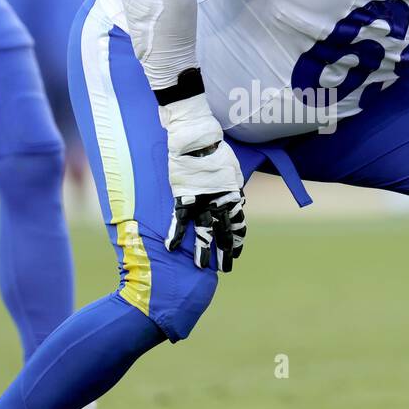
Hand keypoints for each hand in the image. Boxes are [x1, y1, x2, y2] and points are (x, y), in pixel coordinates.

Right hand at [160, 94, 245, 270]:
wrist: (199, 140)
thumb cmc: (219, 152)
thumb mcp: (234, 172)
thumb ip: (234, 189)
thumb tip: (237, 199)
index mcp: (232, 198)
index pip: (237, 225)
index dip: (236, 241)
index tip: (235, 253)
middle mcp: (219, 204)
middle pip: (223, 234)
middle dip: (224, 253)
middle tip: (224, 269)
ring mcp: (201, 202)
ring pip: (203, 232)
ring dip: (202, 250)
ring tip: (202, 267)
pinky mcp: (184, 197)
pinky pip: (179, 220)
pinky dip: (175, 234)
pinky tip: (171, 248)